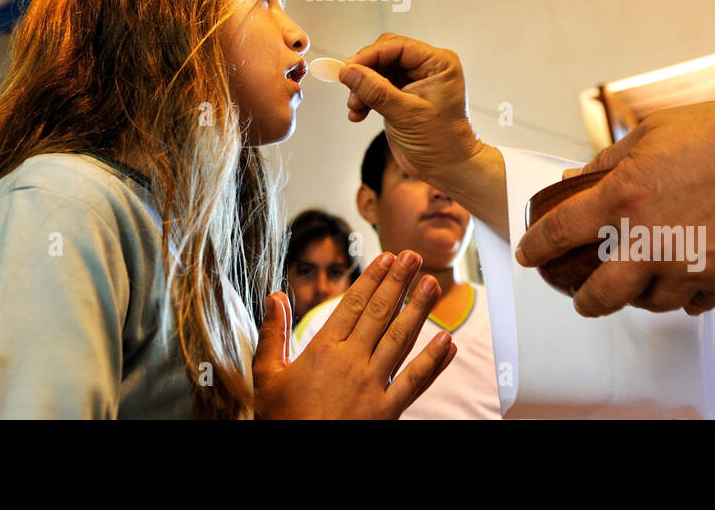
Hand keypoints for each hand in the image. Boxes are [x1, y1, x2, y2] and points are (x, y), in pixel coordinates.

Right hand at [253, 250, 456, 418]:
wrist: (298, 460)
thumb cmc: (282, 419)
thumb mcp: (267, 377)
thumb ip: (273, 333)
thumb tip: (275, 295)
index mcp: (322, 350)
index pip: (352, 305)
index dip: (372, 279)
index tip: (387, 257)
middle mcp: (351, 362)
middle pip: (379, 314)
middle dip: (398, 282)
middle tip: (414, 256)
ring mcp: (372, 386)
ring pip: (400, 339)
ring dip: (419, 310)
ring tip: (432, 283)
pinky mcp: (387, 411)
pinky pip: (415, 381)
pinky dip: (433, 361)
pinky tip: (447, 341)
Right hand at [337, 33, 504, 229]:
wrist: (447, 168)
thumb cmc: (439, 142)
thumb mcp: (405, 114)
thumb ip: (375, 91)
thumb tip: (348, 71)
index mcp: (438, 63)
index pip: (397, 46)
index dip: (369, 55)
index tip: (348, 69)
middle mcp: (427, 67)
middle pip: (384, 55)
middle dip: (364, 73)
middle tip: (350, 91)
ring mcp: (414, 81)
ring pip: (377, 71)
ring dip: (362, 88)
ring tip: (355, 108)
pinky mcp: (402, 94)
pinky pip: (377, 87)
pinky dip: (365, 98)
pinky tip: (358, 114)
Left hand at [515, 76, 714, 316]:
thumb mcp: (656, 131)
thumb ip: (609, 161)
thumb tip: (576, 179)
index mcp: (625, 195)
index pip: (561, 232)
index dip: (536, 247)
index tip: (528, 255)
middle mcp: (651, 239)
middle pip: (599, 293)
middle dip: (583, 300)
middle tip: (580, 296)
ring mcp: (690, 266)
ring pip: (647, 302)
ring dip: (636, 295)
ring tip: (638, 280)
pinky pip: (692, 303)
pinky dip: (682, 294)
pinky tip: (683, 277)